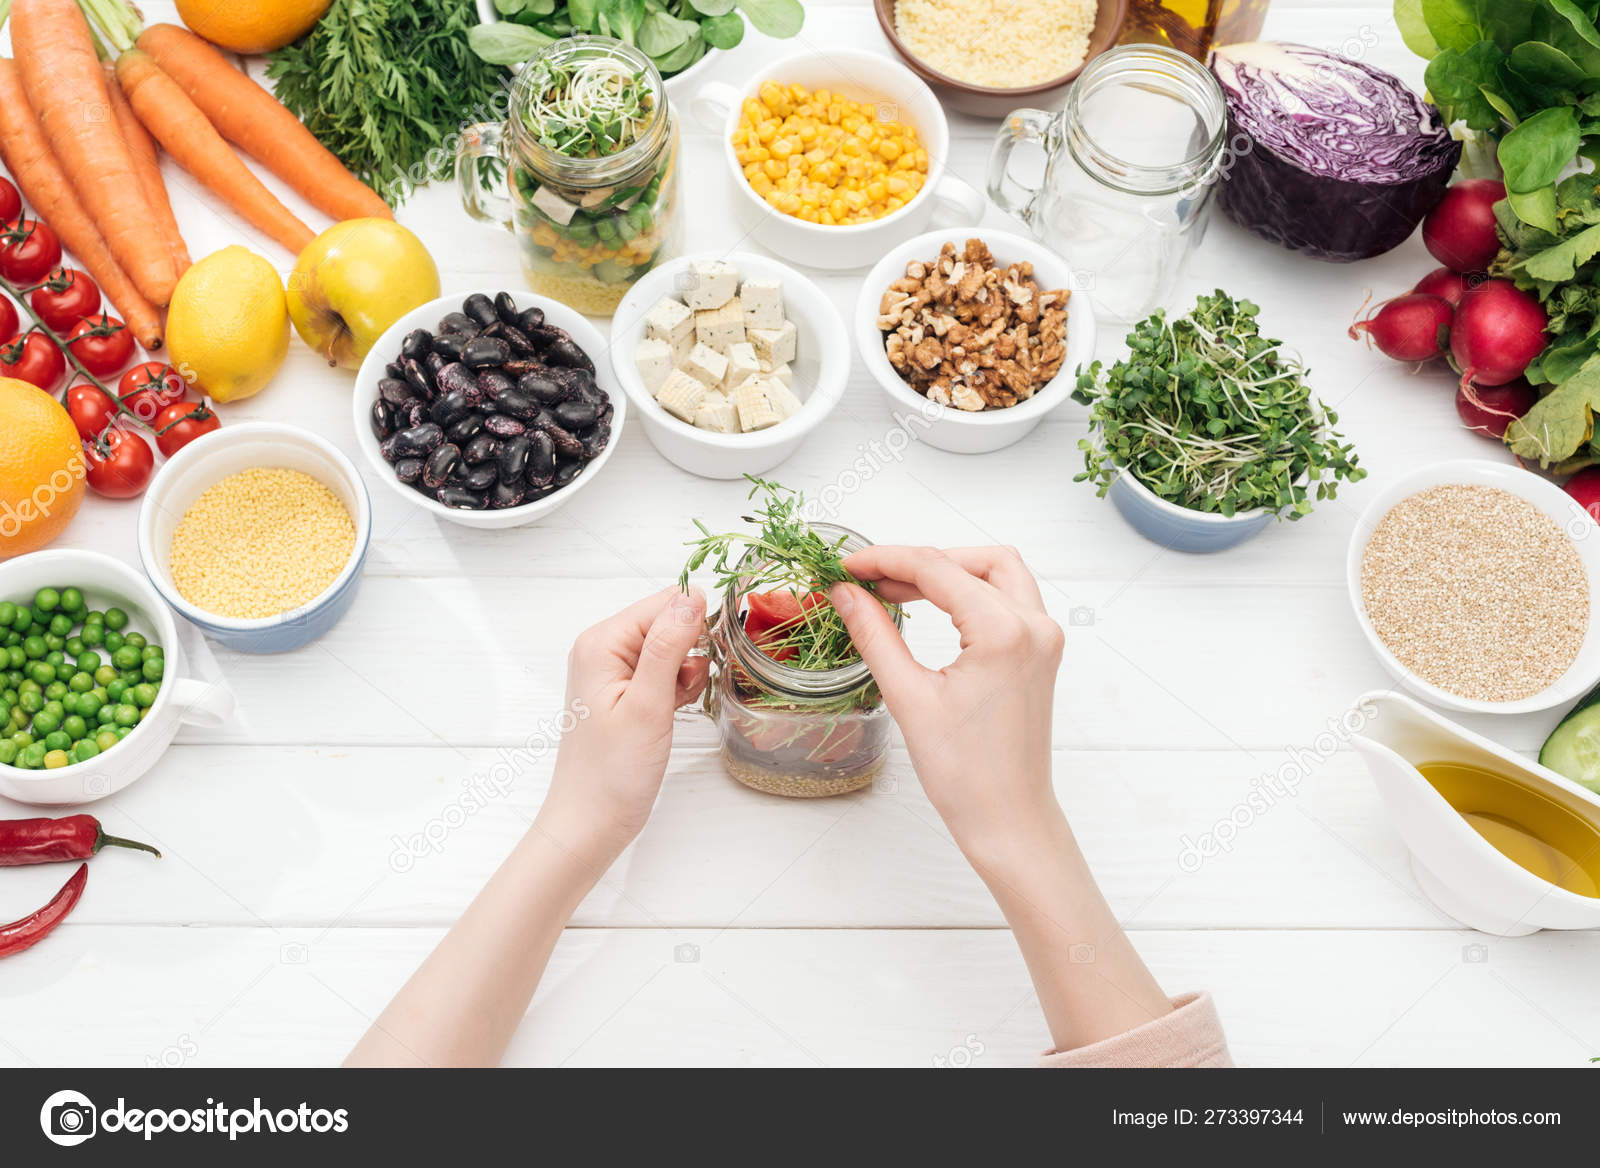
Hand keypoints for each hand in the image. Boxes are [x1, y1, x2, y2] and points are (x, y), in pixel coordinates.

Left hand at [538, 587, 708, 865]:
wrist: (590, 823)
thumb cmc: (613, 772)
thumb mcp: (647, 705)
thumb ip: (669, 646)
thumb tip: (692, 596)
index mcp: (602, 641)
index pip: (664, 603)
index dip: (692, 629)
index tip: (697, 667)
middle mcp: (604, 648)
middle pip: (669, 624)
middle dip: (689, 655)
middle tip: (677, 696)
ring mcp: (613, 671)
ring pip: (673, 650)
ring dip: (686, 676)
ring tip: (670, 711)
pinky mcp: (625, 692)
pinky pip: (665, 673)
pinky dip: (677, 691)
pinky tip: (669, 715)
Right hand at [829, 546, 1063, 859]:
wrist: (1009, 819)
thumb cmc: (965, 774)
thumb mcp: (909, 698)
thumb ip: (876, 636)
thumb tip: (846, 593)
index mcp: (1005, 633)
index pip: (937, 570)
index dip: (886, 560)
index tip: (846, 565)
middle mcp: (1034, 626)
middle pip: (976, 559)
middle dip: (922, 560)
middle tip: (872, 577)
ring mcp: (1043, 639)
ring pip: (999, 573)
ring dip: (950, 571)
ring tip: (898, 589)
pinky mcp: (1040, 654)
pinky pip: (1008, 600)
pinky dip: (971, 592)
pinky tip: (932, 608)